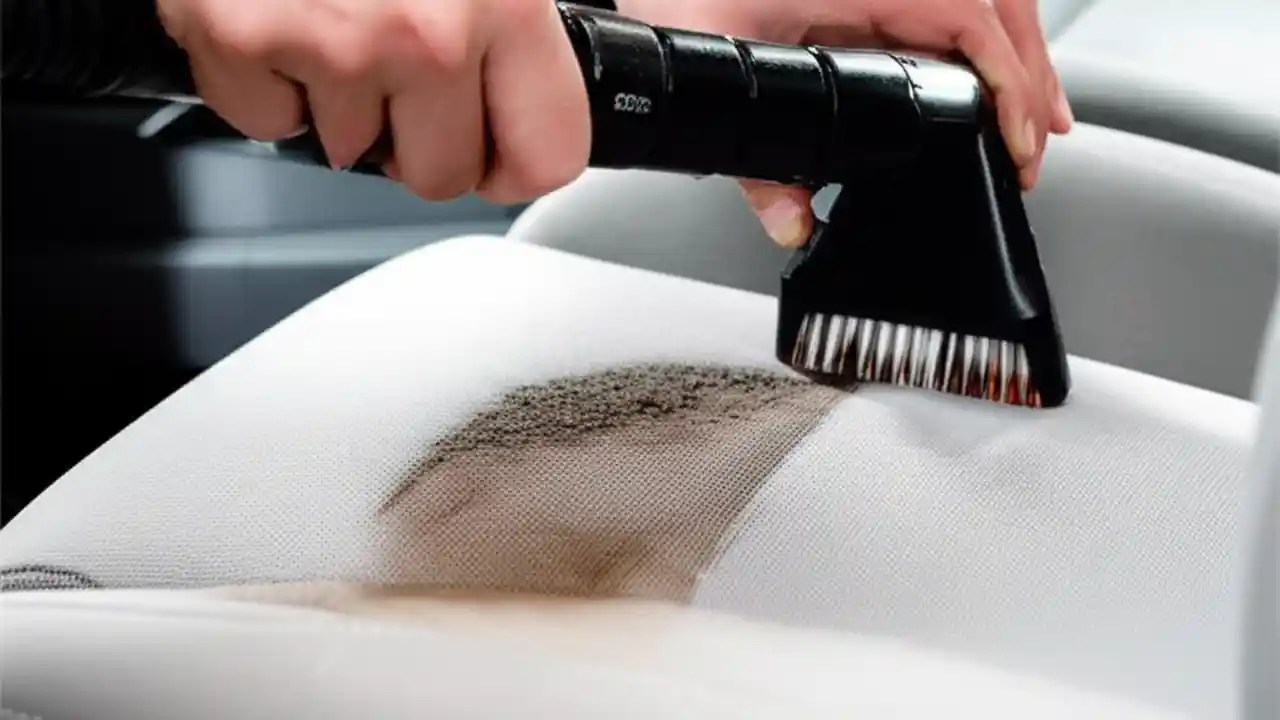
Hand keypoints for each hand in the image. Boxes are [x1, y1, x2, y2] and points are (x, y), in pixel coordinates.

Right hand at [156, 0, 589, 202]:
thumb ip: (523, 14)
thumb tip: (566, 68)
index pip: (546, 155)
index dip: (514, 154)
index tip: (495, 134)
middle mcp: (425, 30)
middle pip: (442, 174)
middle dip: (418, 133)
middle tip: (399, 62)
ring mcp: (332, 42)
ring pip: (350, 150)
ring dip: (341, 96)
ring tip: (336, 12)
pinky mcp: (240, 39)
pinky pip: (267, 122)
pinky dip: (267, 81)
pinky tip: (283, 15)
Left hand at [619, 0, 1073, 247]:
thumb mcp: (712, 63)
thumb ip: (752, 159)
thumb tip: (792, 221)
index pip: (967, 21)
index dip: (1006, 84)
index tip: (1020, 139)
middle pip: (994, 3)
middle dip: (1030, 74)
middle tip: (1039, 143)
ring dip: (1013, 49)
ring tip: (1032, 113)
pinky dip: (974, 30)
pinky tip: (977, 69)